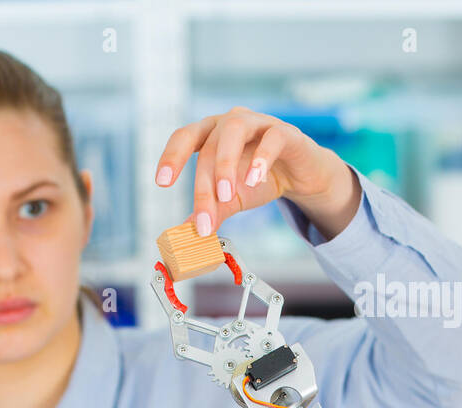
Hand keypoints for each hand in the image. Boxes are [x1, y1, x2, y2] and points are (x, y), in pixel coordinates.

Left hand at [154, 106, 360, 241]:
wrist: (300, 175)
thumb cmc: (258, 180)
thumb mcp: (231, 199)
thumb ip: (211, 210)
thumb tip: (187, 231)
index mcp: (210, 135)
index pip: (184, 137)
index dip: (171, 156)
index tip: (161, 181)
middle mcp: (230, 122)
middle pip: (208, 146)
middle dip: (204, 185)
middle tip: (205, 217)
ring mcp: (258, 122)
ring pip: (234, 131)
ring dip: (226, 164)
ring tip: (226, 194)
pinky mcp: (285, 132)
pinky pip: (271, 137)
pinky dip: (261, 158)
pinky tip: (254, 179)